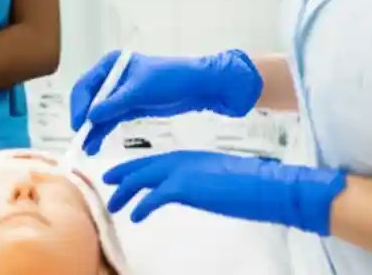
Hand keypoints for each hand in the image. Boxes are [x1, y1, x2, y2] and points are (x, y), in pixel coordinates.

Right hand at [70, 49, 262, 154]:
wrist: (198, 86)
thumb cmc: (171, 78)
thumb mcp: (140, 90)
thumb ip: (114, 104)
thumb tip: (91, 116)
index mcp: (111, 64)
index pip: (86, 85)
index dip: (79, 105)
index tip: (79, 124)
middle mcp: (112, 77)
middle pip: (89, 100)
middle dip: (84, 120)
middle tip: (80, 139)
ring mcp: (119, 93)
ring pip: (98, 113)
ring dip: (93, 130)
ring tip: (88, 148)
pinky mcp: (129, 107)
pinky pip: (110, 120)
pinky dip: (103, 132)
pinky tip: (96, 145)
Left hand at [103, 151, 346, 234]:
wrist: (265, 185)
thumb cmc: (250, 184)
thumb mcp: (218, 177)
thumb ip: (201, 179)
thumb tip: (192, 189)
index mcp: (191, 156)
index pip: (156, 160)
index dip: (137, 166)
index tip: (122, 172)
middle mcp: (182, 159)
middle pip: (143, 166)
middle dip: (122, 174)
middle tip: (106, 181)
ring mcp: (182, 171)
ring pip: (142, 179)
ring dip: (125, 191)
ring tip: (114, 204)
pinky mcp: (184, 187)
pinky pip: (153, 197)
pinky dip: (141, 205)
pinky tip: (134, 215)